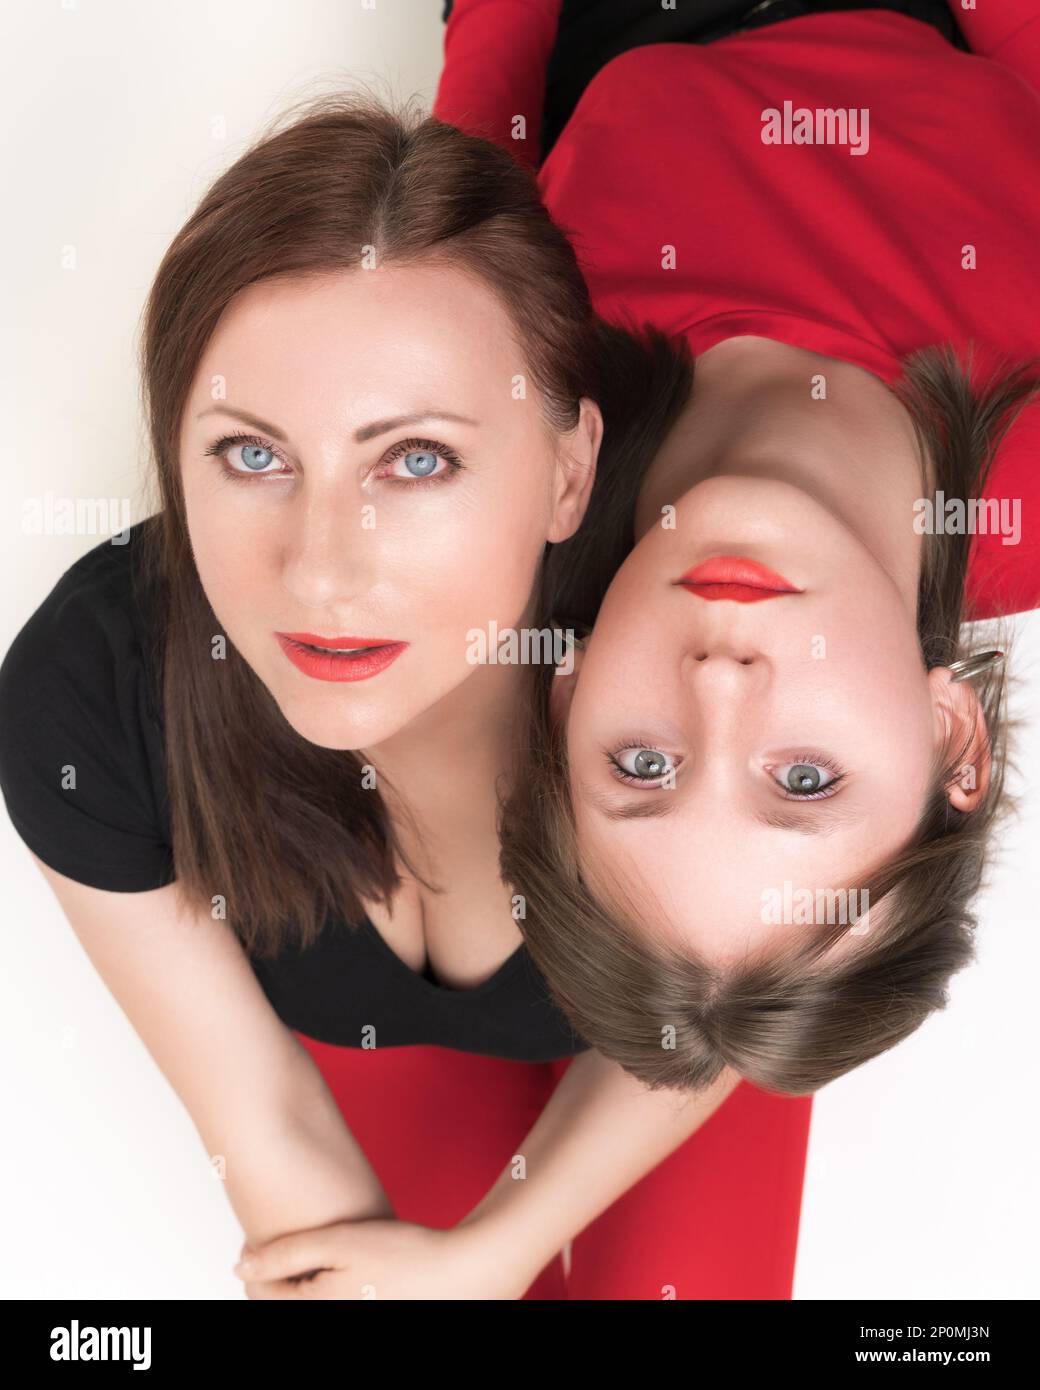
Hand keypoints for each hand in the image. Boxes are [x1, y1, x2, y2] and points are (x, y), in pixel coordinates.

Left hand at [232, 1217, 529, 1299]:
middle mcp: (330, 1324)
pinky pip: (335, 1305)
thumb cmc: (406, 1257)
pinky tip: (348, 1269)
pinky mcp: (373, 1319)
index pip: (261, 1295)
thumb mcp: (339, 1242)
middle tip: (289, 1243)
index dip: (255, 1261)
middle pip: (285, 1302)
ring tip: (320, 1254)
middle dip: (279, 1276)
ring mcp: (353, 1324)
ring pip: (310, 1303)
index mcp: (313, 1314)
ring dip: (305, 1283)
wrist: (467, 1274)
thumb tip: (239, 1268)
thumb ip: (284, 1254)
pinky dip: (330, 1291)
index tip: (261, 1236)